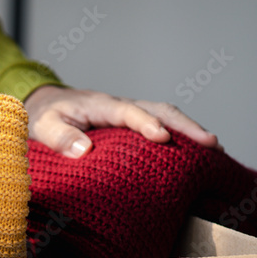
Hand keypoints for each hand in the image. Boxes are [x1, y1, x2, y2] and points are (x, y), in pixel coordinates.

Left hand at [23, 85, 221, 157]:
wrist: (44, 103)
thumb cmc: (44, 116)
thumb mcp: (42, 126)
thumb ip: (59, 137)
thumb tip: (83, 149)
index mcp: (100, 105)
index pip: (128, 112)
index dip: (146, 124)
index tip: (162, 138)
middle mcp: (119, 106)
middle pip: (159, 110)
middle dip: (185, 126)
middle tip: (210, 144)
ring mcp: (128, 114)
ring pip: (164, 116)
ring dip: (188, 130)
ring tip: (214, 150)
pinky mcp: (130, 124)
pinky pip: (158, 125)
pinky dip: (179, 135)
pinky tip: (194, 153)